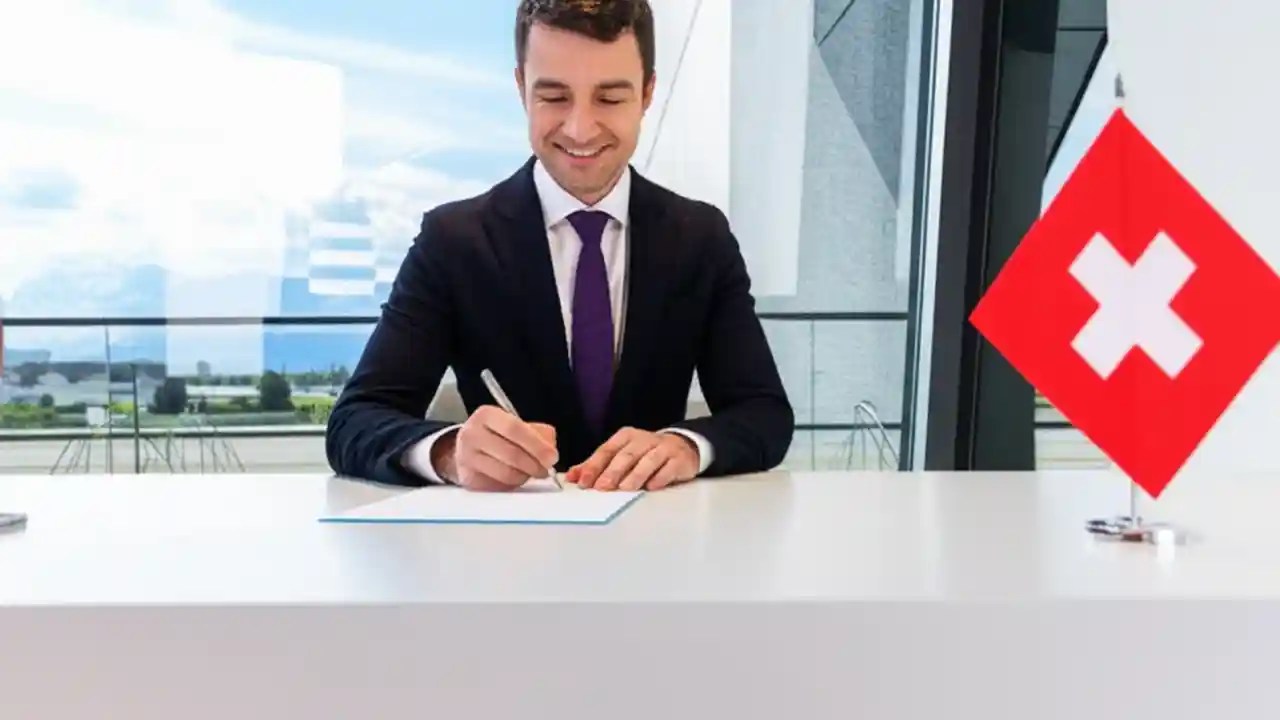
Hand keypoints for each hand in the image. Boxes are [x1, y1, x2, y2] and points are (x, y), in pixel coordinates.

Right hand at [432, 406, 557, 491]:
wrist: (466, 449)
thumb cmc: (497, 435)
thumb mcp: (515, 424)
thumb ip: (537, 432)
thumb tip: (550, 448)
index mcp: (486, 415)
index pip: (514, 428)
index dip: (536, 445)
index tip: (552, 457)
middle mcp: (472, 435)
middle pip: (511, 453)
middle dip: (534, 465)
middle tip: (546, 470)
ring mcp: (467, 458)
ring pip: (506, 473)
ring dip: (525, 476)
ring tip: (530, 473)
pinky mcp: (468, 479)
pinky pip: (498, 486)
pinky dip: (513, 484)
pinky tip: (515, 477)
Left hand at [567, 427, 698, 491]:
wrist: (683, 447)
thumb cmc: (646, 454)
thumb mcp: (621, 455)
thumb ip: (597, 465)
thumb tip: (572, 477)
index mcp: (626, 437)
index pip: (606, 450)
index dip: (593, 466)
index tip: (583, 482)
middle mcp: (644, 440)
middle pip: (625, 456)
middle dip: (612, 472)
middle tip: (601, 487)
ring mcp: (662, 449)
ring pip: (647, 461)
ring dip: (635, 475)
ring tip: (624, 489)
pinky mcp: (678, 460)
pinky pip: (667, 469)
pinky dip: (659, 478)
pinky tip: (651, 487)